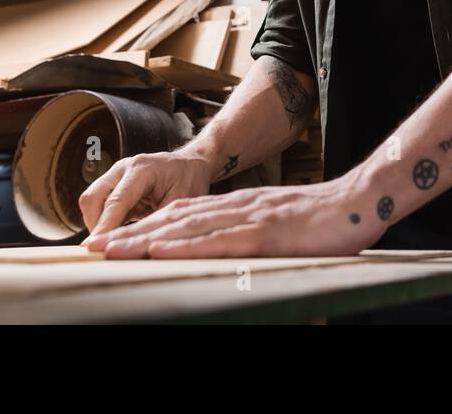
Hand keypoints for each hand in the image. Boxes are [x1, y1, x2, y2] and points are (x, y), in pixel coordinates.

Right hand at [78, 148, 213, 238]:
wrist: (189, 164)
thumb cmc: (189, 179)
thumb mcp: (182, 201)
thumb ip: (159, 221)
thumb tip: (139, 246)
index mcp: (142, 168)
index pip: (116, 201)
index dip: (105, 226)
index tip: (97, 247)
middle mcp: (123, 168)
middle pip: (92, 198)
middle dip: (95, 226)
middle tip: (106, 250)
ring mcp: (115, 175)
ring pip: (91, 202)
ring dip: (98, 225)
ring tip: (114, 244)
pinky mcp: (113, 186)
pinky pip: (98, 206)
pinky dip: (103, 223)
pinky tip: (116, 237)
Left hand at [81, 175, 383, 258]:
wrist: (360, 201)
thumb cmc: (325, 220)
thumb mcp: (279, 224)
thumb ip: (252, 233)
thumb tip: (231, 250)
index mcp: (238, 206)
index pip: (181, 215)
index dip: (143, 227)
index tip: (113, 239)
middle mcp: (236, 207)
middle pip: (172, 220)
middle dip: (129, 234)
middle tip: (92, 248)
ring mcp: (249, 218)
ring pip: (186, 228)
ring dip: (143, 239)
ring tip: (110, 250)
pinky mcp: (264, 233)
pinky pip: (217, 240)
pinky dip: (184, 244)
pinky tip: (159, 248)